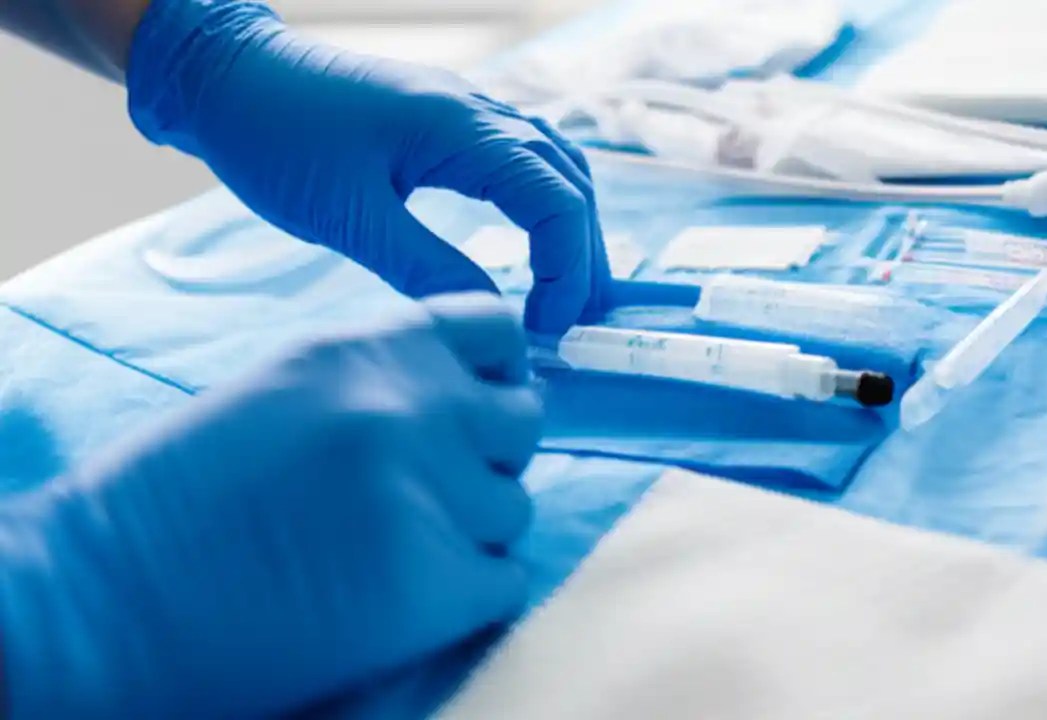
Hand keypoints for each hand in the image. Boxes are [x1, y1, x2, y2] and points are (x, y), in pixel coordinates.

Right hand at [0, 293, 540, 717]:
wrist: (107, 596)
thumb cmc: (180, 496)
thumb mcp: (284, 390)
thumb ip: (381, 379)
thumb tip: (469, 394)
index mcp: (367, 347)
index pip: (496, 329)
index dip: (495, 374)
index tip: (475, 409)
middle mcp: (412, 406)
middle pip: (521, 423)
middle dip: (485, 458)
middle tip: (426, 494)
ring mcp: (431, 492)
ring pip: (513, 507)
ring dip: (470, 532)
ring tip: (391, 552)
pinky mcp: (435, 582)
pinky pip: (504, 578)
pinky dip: (467, 594)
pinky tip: (403, 598)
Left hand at [126, 0, 609, 333]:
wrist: (226, 76)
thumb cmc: (277, 138)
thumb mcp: (348, 216)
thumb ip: (425, 268)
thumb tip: (488, 319)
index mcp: (460, 129)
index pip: (556, 199)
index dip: (567, 269)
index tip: (543, 328)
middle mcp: (479, 111)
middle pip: (570, 182)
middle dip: (583, 257)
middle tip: (572, 324)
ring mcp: (467, 110)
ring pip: (555, 166)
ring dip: (572, 229)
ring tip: (569, 292)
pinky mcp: (448, 121)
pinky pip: (525, 157)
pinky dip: (545, 203)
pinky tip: (536, 238)